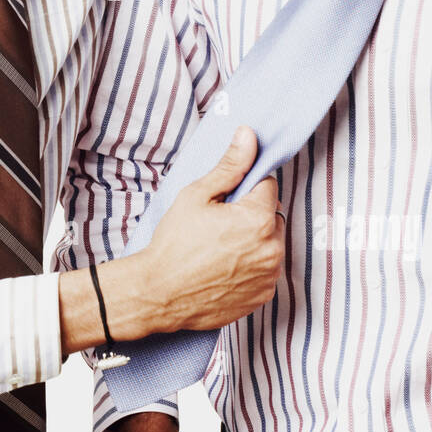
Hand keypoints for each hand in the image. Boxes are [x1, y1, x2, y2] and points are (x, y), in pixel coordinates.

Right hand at [137, 125, 284, 334]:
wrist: (158, 294)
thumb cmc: (174, 244)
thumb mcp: (197, 196)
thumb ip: (230, 165)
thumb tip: (248, 135)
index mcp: (258, 218)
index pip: (267, 185)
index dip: (245, 188)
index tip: (225, 200)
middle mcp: (272, 248)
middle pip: (272, 215)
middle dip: (251, 215)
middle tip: (218, 225)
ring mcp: (269, 275)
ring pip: (270, 243)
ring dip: (254, 241)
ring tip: (219, 249)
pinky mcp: (263, 295)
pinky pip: (265, 270)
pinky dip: (251, 267)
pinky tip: (224, 269)